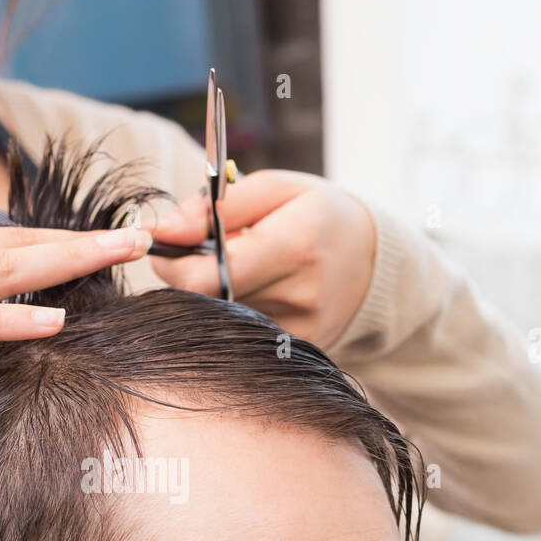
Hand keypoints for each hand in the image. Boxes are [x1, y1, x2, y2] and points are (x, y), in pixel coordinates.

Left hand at [146, 170, 376, 347]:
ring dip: (210, 296)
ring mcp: (299, 331)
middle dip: (186, 277)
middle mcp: (298, 295)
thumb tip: (164, 229)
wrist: (377, 264)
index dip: (171, 263)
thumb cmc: (320, 216)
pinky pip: (242, 336)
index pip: (204, 275)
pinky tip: (250, 295)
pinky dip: (232, 315)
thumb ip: (214, 206)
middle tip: (193, 255)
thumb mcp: (276, 189)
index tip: (166, 245)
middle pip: (207, 301)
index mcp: (294, 244)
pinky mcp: (297, 351)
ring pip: (220, 321)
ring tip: (233, 271)